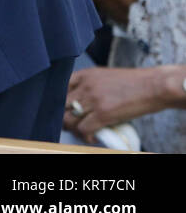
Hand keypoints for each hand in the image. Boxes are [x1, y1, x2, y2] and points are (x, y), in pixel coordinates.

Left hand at [63, 66, 179, 141]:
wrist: (154, 86)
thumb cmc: (133, 83)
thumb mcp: (104, 76)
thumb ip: (89, 85)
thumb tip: (80, 101)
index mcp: (84, 75)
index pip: (59, 88)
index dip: (58, 102)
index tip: (62, 110)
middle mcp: (85, 86)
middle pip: (61, 105)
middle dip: (62, 116)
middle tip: (69, 124)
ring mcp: (93, 100)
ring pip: (69, 119)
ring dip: (72, 128)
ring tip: (80, 131)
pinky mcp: (103, 114)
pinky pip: (84, 128)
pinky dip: (85, 136)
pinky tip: (91, 137)